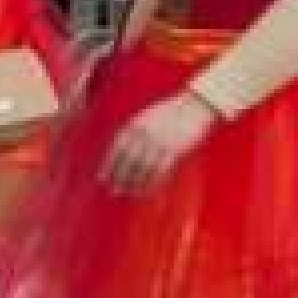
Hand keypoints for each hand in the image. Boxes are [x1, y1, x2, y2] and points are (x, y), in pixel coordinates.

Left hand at [98, 92, 218, 195]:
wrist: (197, 104)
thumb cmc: (172, 110)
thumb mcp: (147, 115)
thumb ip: (134, 129)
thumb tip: (121, 147)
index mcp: (136, 123)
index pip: (117, 148)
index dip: (108, 164)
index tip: (101, 177)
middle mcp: (145, 133)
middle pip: (128, 159)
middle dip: (119, 176)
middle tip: (113, 190)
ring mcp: (160, 142)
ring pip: (143, 167)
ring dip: (134, 182)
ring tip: (128, 192)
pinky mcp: (175, 150)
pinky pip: (160, 170)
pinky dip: (152, 182)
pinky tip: (147, 190)